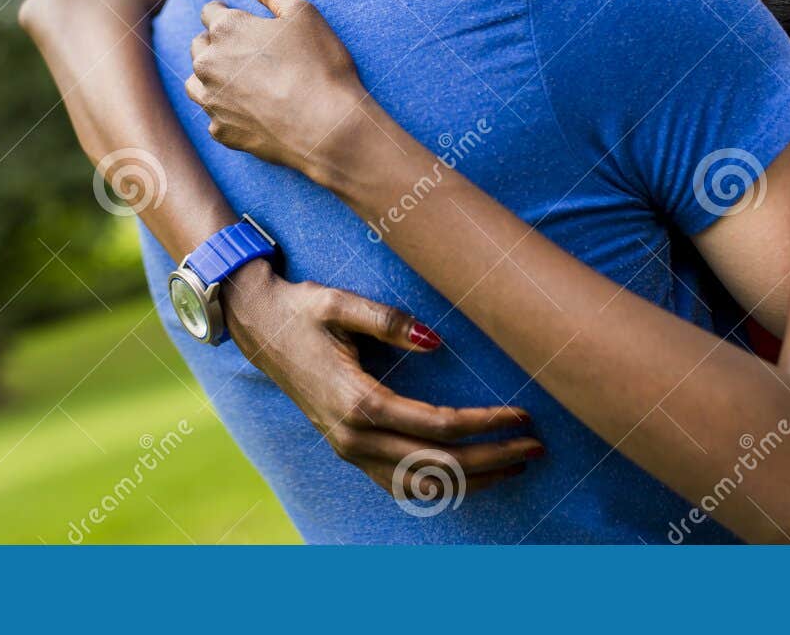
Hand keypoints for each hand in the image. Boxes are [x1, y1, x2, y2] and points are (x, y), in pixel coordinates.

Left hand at [187, 0, 366, 182]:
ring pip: (196, 82)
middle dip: (216, 43)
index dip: (226, 12)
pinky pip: (214, 116)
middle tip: (244, 50)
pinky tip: (248, 112)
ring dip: (211, 77)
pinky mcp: (220, 131)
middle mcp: (208, 63)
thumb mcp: (304, 14)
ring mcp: (211, 99)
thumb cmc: (319, 65)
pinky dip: (226, 111)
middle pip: (199, 45)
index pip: (210, 11)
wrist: (326, 126)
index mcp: (226, 29)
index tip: (241, 19)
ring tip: (236, 79)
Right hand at [220, 259, 542, 498]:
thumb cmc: (301, 309)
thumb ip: (388, 320)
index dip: (484, 424)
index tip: (522, 415)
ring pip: (421, 485)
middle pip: (437, 464)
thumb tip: (438, 341)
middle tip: (535, 446)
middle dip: (492, 457)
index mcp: (357, 402)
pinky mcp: (347, 450)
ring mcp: (348, 450)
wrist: (255, 325)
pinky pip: (400, 484)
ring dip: (473, 480)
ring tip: (515, 464)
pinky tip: (470, 476)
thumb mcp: (339, 302)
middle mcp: (353, 437)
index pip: (438, 427)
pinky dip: (440, 487)